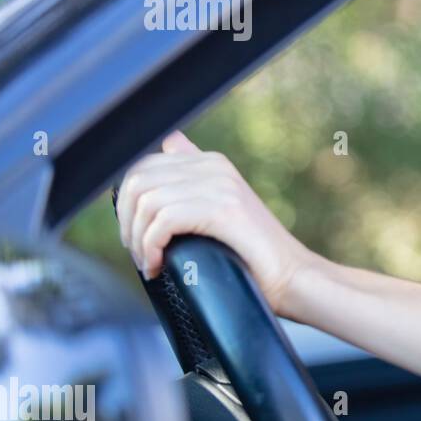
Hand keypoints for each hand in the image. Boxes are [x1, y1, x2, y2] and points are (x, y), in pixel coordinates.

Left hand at [115, 130, 314, 316]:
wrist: (294, 277)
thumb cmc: (255, 257)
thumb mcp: (219, 210)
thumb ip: (193, 180)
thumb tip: (170, 143)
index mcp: (211, 162)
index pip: (142, 166)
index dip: (126, 205)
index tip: (136, 237)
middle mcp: (214, 166)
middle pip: (137, 181)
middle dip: (126, 222)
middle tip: (139, 254)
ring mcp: (220, 185)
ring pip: (146, 202)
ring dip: (137, 240)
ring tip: (149, 263)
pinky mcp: (223, 209)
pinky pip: (163, 221)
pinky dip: (151, 248)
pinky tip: (158, 266)